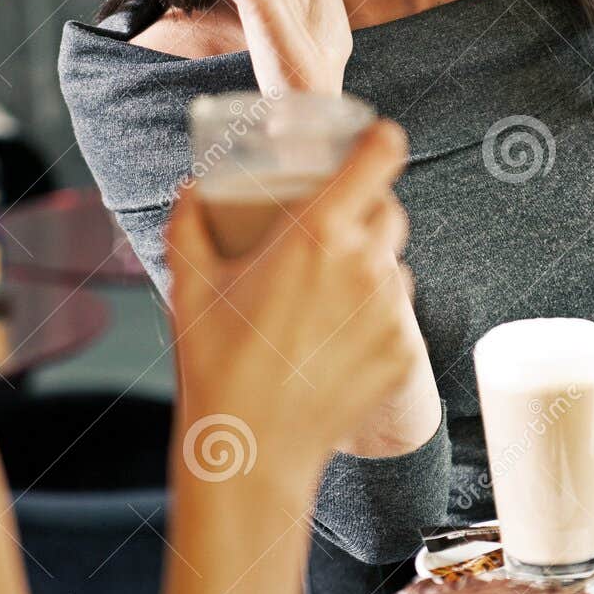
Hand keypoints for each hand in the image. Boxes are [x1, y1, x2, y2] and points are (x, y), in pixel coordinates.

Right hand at [165, 121, 417, 470]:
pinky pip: (400, 316)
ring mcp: (392, 312)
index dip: (380, 141)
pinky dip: (376, 318)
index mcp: (317, 234)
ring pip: (396, 266)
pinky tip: (336, 340)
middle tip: (329, 233)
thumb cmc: (215, 365)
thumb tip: (195, 186)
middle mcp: (365, 265)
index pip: (381, 156)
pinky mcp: (405, 354)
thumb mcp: (188, 284)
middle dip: (366, 210)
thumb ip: (189, 221)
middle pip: (390, 210)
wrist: (252, 451)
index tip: (370, 144)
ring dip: (372, 268)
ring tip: (326, 297)